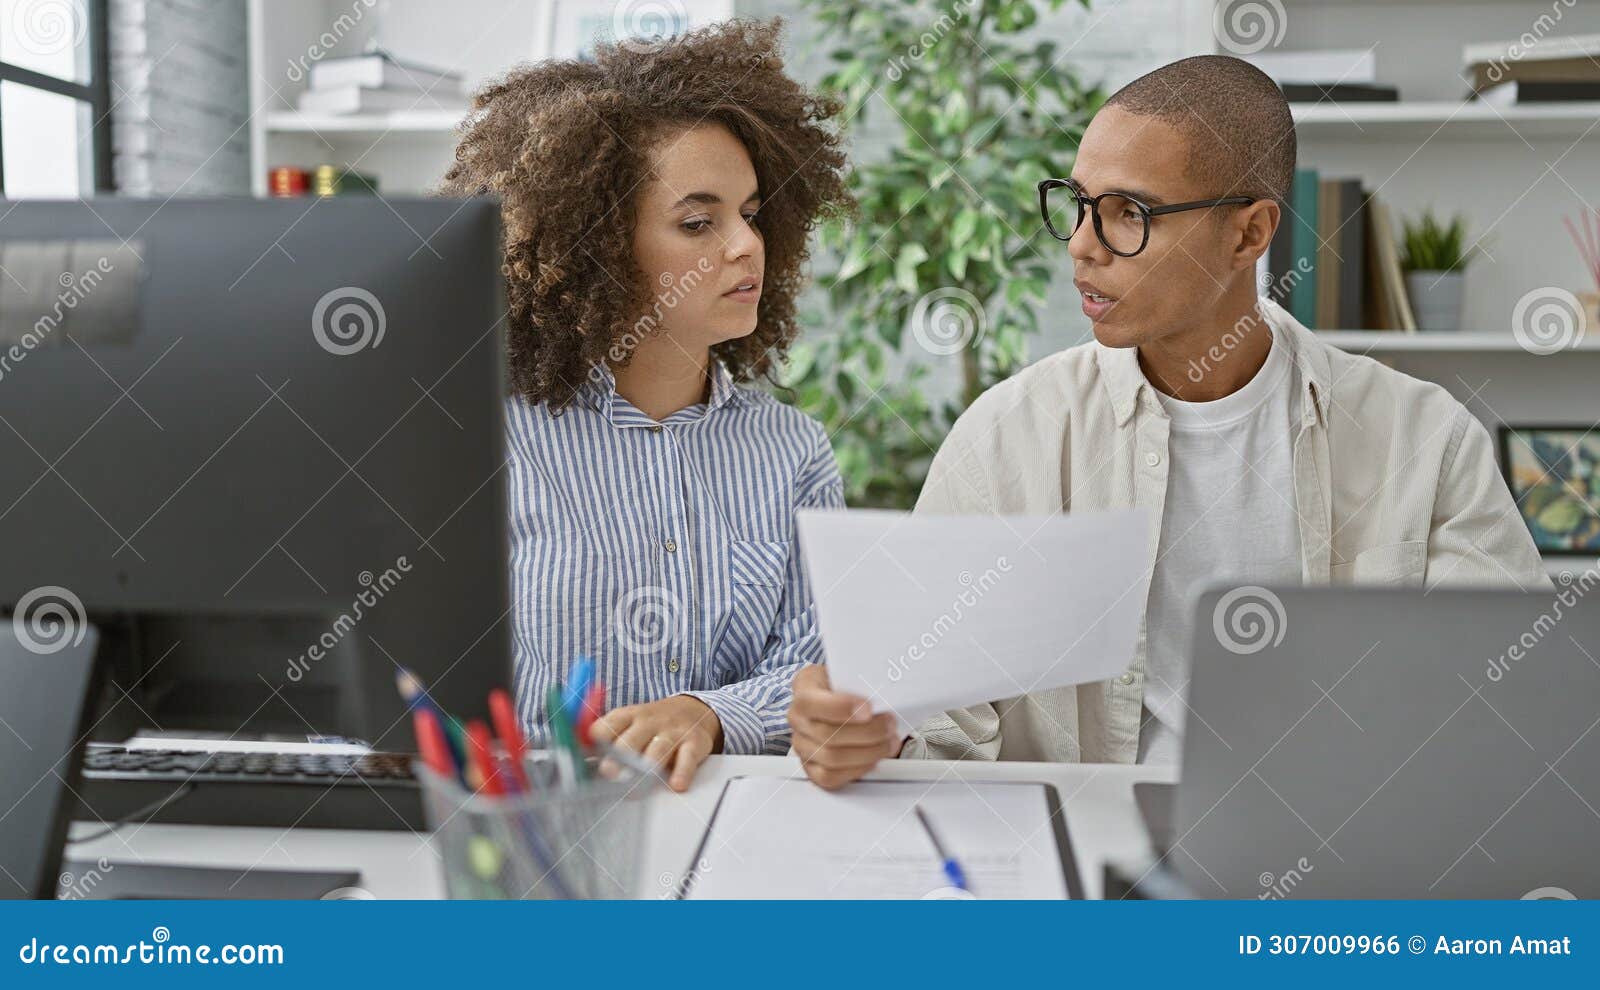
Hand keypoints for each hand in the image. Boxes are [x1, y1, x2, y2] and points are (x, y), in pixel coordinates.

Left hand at [589, 695, 722, 792]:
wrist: (692, 710)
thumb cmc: (651, 725)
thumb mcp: (628, 723)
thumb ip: (606, 740)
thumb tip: (578, 760)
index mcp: (627, 717)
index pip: (607, 726)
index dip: (595, 742)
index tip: (586, 757)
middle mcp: (649, 722)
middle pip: (631, 738)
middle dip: (619, 756)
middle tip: (609, 772)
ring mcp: (672, 732)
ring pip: (659, 747)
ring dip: (648, 764)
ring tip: (640, 781)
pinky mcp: (693, 743)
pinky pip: (688, 757)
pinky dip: (683, 771)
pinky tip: (676, 784)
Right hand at [788, 664, 901, 789]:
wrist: (842, 699)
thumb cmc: (848, 685)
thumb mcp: (851, 672)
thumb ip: (861, 682)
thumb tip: (885, 695)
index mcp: (804, 686)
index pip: (812, 702)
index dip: (841, 708)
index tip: (869, 709)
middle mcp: (797, 716)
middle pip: (828, 734)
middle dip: (868, 732)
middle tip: (889, 725)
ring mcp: (801, 744)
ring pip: (832, 758)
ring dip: (869, 752)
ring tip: (888, 742)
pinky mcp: (810, 767)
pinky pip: (831, 777)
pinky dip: (857, 770)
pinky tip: (873, 758)